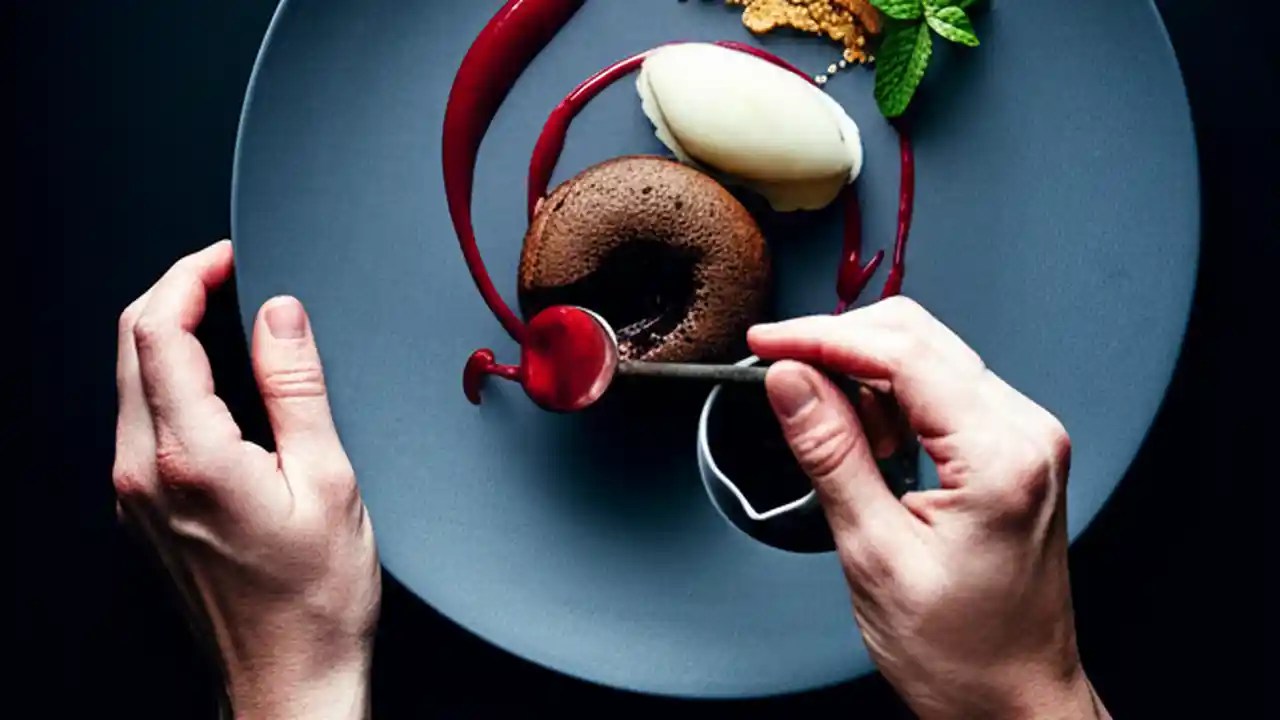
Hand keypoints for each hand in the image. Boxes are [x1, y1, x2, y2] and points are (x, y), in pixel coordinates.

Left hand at [112, 241, 378, 719]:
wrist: (288, 677)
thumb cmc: (316, 597)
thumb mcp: (327, 479)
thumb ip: (296, 388)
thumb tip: (279, 314)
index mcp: (189, 456)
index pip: (160, 330)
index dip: (192, 274)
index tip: (232, 256)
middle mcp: (142, 472)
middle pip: (131, 345)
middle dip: (174, 291)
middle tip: (230, 273)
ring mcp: (134, 495)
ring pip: (130, 380)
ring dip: (171, 333)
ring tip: (232, 319)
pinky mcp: (144, 511)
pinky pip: (141, 419)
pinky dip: (172, 379)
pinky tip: (220, 382)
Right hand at [749, 297, 1107, 719]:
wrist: (1015, 702)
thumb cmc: (962, 652)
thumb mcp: (875, 554)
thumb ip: (830, 454)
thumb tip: (790, 380)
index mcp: (1000, 456)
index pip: (902, 354)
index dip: (821, 338)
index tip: (767, 342)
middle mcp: (1026, 433)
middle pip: (920, 339)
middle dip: (839, 345)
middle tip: (778, 372)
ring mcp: (1025, 438)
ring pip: (930, 358)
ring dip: (865, 376)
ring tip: (832, 438)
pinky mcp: (1013, 450)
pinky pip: (944, 392)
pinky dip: (893, 401)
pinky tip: (868, 442)